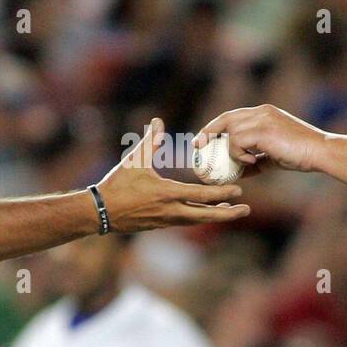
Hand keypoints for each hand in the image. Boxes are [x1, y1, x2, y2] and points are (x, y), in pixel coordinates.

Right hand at [97, 118, 250, 231]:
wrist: (100, 212)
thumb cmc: (117, 184)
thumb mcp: (134, 160)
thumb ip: (149, 141)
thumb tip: (158, 121)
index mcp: (167, 194)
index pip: (200, 195)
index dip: (221, 193)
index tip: (238, 190)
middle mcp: (170, 211)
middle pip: (206, 216)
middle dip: (228, 213)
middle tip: (245, 210)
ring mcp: (166, 221)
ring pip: (197, 221)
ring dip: (215, 216)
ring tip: (232, 211)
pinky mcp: (161, 225)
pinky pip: (186, 222)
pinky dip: (200, 217)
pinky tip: (207, 213)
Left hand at [195, 104, 327, 172]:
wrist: (320, 152)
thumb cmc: (301, 156)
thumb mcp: (273, 157)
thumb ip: (256, 160)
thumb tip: (239, 172)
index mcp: (264, 113)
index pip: (233, 116)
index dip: (216, 127)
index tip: (203, 140)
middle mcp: (261, 111)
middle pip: (225, 118)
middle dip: (208, 131)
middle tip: (197, 146)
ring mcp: (262, 118)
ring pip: (230, 131)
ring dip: (232, 150)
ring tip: (247, 161)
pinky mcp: (263, 129)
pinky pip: (237, 141)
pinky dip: (240, 154)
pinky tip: (254, 160)